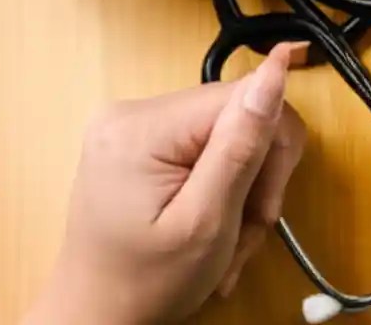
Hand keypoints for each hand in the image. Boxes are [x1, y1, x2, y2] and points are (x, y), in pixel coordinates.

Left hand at [24, 44, 306, 324]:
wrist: (96, 317)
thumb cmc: (146, 284)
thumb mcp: (207, 221)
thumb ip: (241, 144)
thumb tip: (274, 71)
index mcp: (142, 127)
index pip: (244, 97)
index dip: (274, 147)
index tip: (266, 207)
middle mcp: (132, 112)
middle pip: (238, 113)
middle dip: (258, 175)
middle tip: (251, 227)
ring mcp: (133, 125)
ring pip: (230, 132)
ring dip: (244, 187)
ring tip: (231, 237)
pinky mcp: (140, 140)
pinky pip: (206, 144)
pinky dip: (223, 185)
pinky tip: (216, 221)